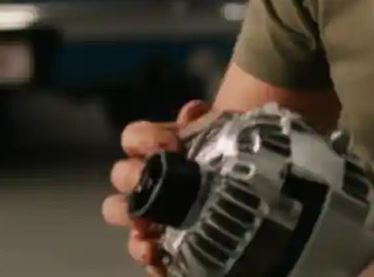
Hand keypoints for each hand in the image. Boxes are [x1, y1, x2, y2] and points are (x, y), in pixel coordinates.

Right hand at [101, 100, 214, 274]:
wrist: (251, 179)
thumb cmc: (228, 151)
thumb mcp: (220, 129)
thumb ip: (203, 119)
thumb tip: (190, 112)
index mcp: (157, 147)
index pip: (133, 138)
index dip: (146, 140)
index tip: (171, 145)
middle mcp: (147, 177)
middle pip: (122, 176)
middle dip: (134, 181)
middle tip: (156, 189)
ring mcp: (153, 211)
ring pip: (124, 217)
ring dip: (133, 226)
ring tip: (149, 237)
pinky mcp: (166, 243)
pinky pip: (148, 256)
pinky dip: (152, 262)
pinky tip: (161, 264)